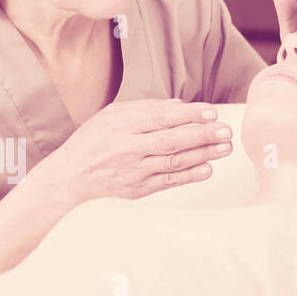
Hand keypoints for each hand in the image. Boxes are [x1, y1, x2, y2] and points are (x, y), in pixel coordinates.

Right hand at [36, 99, 232, 208]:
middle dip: (202, 135)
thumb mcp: (112, 115)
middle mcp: (129, 148)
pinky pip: (168, 182)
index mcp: (123, 124)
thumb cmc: (93, 140)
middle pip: (172, 140)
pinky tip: (207, 169)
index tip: (211, 112)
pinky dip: (188, 176)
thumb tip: (178, 106)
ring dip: (202, 155)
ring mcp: (134, 170)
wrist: (71, 176)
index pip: (162, 117)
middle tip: (226, 131)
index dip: (189, 115)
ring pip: (174, 162)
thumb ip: (144, 108)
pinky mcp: (137, 189)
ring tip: (225, 148)